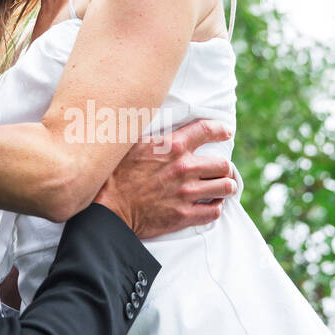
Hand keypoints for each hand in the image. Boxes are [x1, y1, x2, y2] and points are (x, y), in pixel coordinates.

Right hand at [94, 119, 237, 238]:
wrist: (108, 209)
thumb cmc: (116, 175)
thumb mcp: (132, 145)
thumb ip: (153, 135)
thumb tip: (152, 118)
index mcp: (172, 146)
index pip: (207, 130)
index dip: (220, 130)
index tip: (226, 132)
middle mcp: (184, 168)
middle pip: (223, 164)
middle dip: (224, 168)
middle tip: (220, 171)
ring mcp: (186, 194)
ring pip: (225, 188)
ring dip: (225, 187)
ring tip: (220, 188)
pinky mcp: (184, 216)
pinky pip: (214, 212)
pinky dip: (215, 208)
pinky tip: (210, 205)